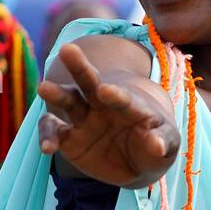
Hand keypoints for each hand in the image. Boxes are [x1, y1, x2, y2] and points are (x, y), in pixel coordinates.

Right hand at [37, 42, 179, 186]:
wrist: (137, 160)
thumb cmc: (156, 144)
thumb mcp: (167, 146)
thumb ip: (163, 142)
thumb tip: (157, 145)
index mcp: (130, 104)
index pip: (123, 98)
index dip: (115, 95)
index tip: (106, 90)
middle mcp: (104, 104)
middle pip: (91, 82)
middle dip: (80, 66)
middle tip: (67, 49)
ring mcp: (84, 118)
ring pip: (68, 100)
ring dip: (56, 93)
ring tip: (43, 88)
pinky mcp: (68, 137)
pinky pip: (54, 132)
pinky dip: (48, 136)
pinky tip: (46, 147)